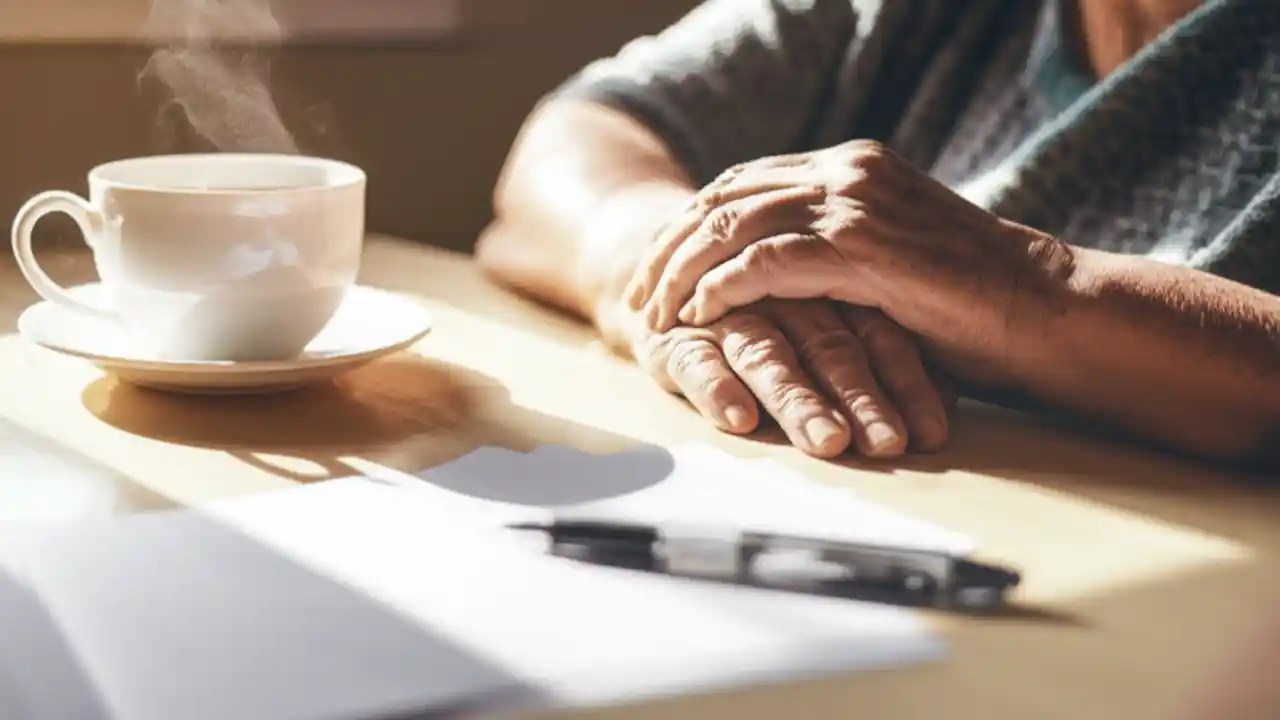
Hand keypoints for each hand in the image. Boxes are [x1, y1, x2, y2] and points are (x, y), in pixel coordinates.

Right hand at [596, 294, 953, 457]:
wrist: (669, 270)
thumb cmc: (767, 310)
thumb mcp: (829, 321)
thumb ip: (885, 355)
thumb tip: (955, 397)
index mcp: (830, 290)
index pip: (877, 334)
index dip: (905, 382)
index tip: (930, 433)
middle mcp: (782, 300)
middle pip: (827, 345)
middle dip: (859, 398)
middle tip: (886, 443)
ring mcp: (727, 317)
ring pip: (767, 355)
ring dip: (798, 399)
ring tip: (827, 440)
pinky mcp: (674, 338)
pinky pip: (697, 362)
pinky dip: (717, 387)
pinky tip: (738, 418)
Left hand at [625, 140, 1073, 376]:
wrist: (1036, 307)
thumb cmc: (963, 297)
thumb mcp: (885, 254)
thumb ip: (832, 243)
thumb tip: (772, 267)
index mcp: (848, 164)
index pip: (740, 182)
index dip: (689, 226)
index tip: (658, 269)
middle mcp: (844, 169)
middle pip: (722, 198)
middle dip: (668, 249)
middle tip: (638, 296)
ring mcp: (853, 201)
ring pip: (731, 226)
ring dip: (682, 274)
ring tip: (654, 317)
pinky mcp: (861, 244)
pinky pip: (764, 262)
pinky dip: (722, 290)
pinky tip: (698, 318)